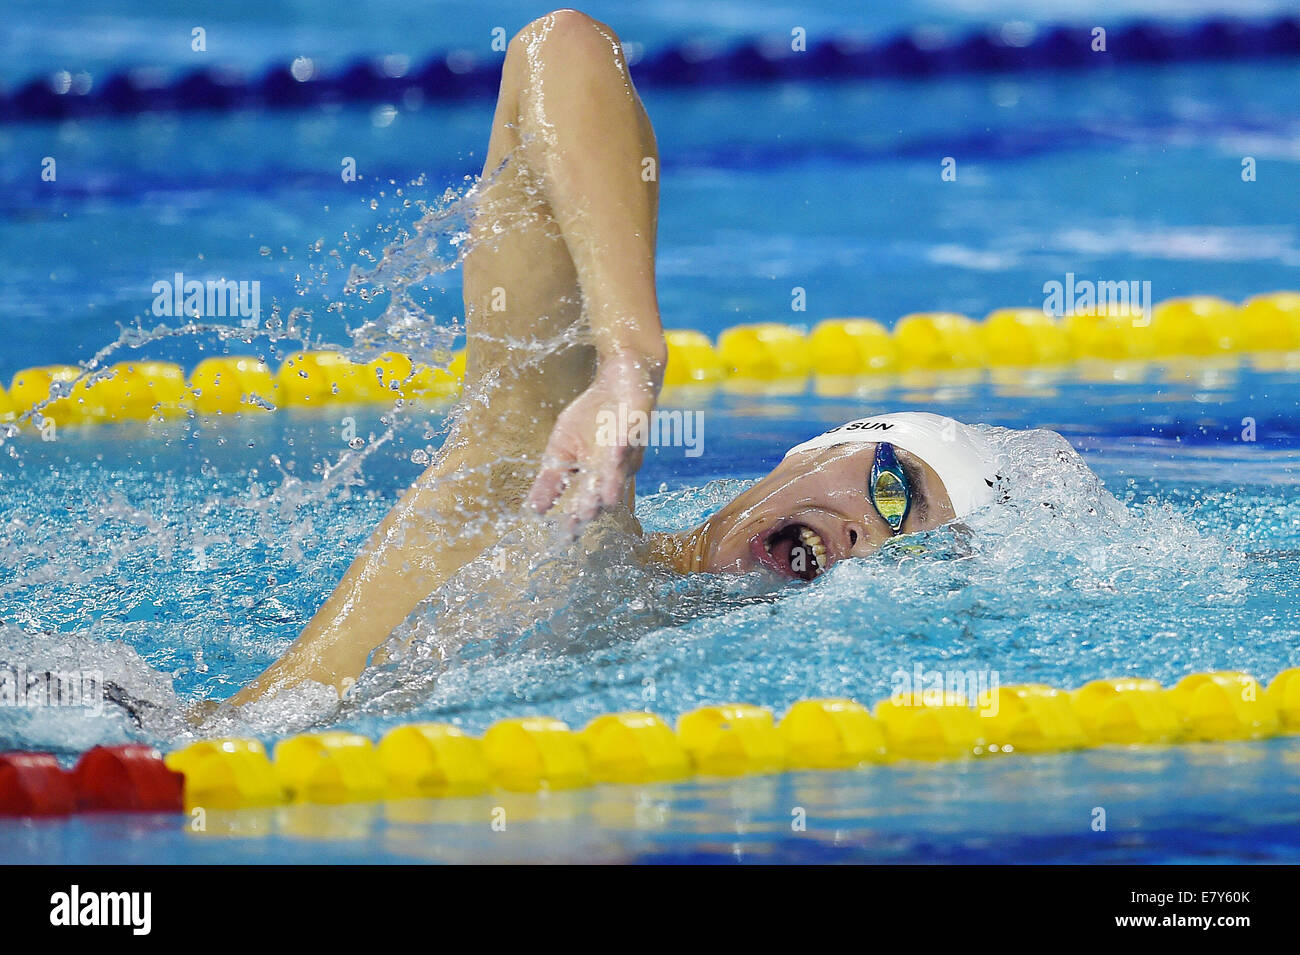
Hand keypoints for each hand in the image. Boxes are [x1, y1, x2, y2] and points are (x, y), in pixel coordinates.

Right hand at [525, 351, 660, 531]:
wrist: (620, 383)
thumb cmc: (592, 417)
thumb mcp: (563, 447)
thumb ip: (552, 478)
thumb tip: (533, 510)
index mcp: (593, 476)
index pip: (581, 501)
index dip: (574, 518)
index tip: (565, 538)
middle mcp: (612, 469)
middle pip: (600, 490)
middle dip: (592, 504)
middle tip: (582, 520)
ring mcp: (626, 450)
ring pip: (617, 470)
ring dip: (609, 483)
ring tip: (603, 500)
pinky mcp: (636, 427)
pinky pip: (629, 436)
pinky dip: (624, 442)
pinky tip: (618, 448)